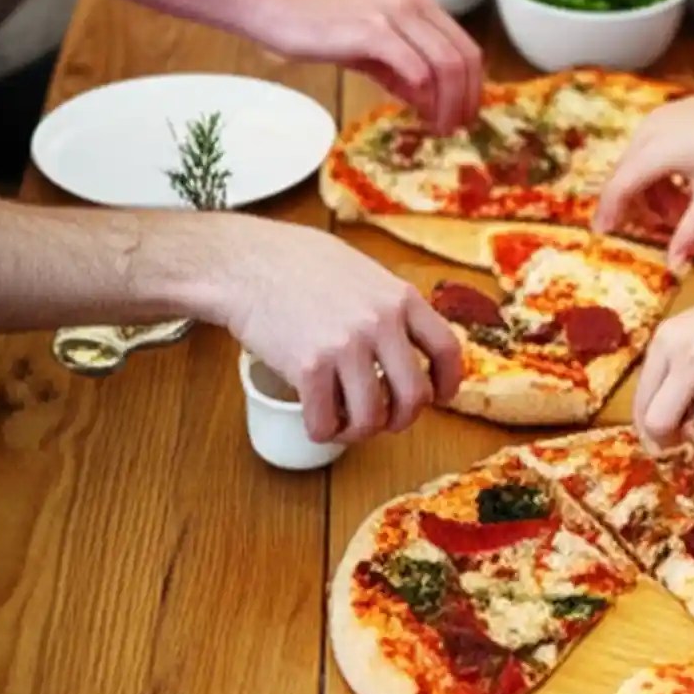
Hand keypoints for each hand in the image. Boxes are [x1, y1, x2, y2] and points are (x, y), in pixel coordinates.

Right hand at [214, 218, 461, 442]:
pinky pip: (326, 421)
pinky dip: (323, 431)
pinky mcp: (309, 366)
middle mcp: (380, 322)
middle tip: (385, 421)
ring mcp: (346, 346)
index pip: (446, 348)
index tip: (440, 397)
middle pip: (415, 396)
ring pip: (371, 417)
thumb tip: (409, 341)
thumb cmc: (299, 262)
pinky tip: (317, 422)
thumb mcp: (363, 271)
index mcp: (400, 298)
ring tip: (345, 424)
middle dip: (402, 419)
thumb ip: (389, 304)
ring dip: (359, 431)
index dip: (448, 382)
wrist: (245, 262)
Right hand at [251, 0, 482, 132]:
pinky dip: (423, 96)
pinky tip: (416, 113)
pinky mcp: (372, 32)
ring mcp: (394, 16)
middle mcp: (414, 6)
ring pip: (446, 65)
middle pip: (464, 59)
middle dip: (467, 101)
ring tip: (439, 128)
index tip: (466, 117)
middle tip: (456, 129)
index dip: (475, 88)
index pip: (467, 49)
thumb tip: (432, 106)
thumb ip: (406, 74)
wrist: (274, 5)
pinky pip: (415, 68)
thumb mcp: (374, 49)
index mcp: (421, 7)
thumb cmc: (322, 26)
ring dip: (449, 104)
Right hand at [593, 77, 693, 267]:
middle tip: (659, 230)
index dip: (609, 214)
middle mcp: (649, 132)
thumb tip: (674, 265)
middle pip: (625, 177)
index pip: (618, 189)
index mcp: (655, 152)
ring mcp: (660, 120)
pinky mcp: (672, 116)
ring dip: (654, 193)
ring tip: (684, 211)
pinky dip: (663, 174)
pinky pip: (653, 151)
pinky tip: (688, 188)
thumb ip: (690, 232)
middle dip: (637, 207)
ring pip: (640, 165)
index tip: (604, 235)